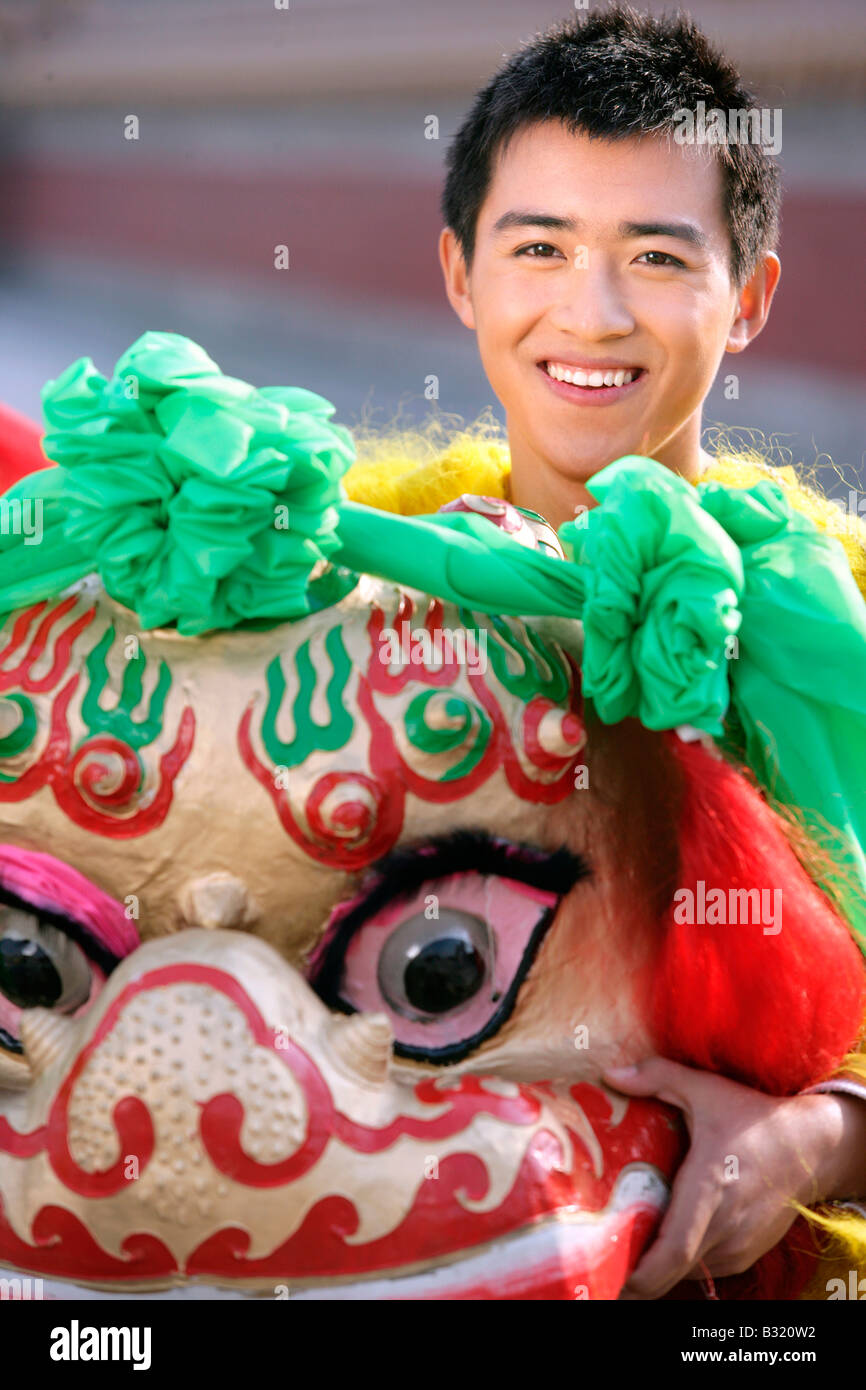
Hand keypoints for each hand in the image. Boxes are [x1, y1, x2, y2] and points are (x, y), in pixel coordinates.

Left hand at [602, 1056, 865, 1299]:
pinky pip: (704, 1266)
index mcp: (709, 1189)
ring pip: (687, 1271)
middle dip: (636, 1273)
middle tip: (604, 1258)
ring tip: (626, 1244)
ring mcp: (738, 1244)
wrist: (811, 1146)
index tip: (609, 1268)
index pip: (673, 1251)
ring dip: (658, 1265)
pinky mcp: (746, 1252)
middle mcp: (725, 1226)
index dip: (640, 1272)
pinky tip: (662, 1238)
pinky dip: (681, 1260)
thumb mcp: (706, 1089)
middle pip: (671, 1271)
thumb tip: (611, 1074)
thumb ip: (657, 1078)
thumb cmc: (754, 1117)